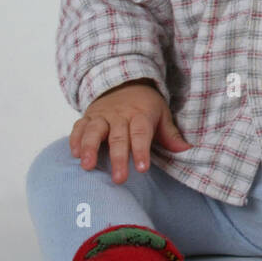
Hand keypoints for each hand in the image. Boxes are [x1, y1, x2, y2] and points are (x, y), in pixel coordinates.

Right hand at [69, 79, 191, 184]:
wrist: (125, 81)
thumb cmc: (146, 105)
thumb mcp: (162, 114)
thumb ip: (170, 134)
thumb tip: (186, 149)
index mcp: (140, 115)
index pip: (141, 134)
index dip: (141, 151)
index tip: (141, 168)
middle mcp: (120, 115)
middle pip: (118, 137)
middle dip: (118, 158)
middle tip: (118, 179)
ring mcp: (102, 115)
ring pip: (95, 131)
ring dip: (90, 148)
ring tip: (88, 166)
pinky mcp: (88, 116)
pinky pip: (79, 126)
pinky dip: (76, 139)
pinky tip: (74, 154)